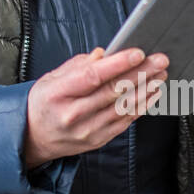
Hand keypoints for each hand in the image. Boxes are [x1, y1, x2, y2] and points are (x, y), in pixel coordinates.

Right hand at [23, 46, 167, 169]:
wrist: (32, 137)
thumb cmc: (44, 103)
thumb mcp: (51, 78)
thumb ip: (78, 65)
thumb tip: (104, 54)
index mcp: (58, 94)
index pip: (92, 77)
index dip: (117, 65)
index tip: (138, 53)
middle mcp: (73, 115)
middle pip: (113, 91)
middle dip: (141, 74)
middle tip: (160, 60)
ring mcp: (87, 130)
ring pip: (123, 108)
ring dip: (146, 90)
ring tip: (160, 74)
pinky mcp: (98, 140)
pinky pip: (124, 122)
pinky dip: (141, 107)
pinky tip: (152, 94)